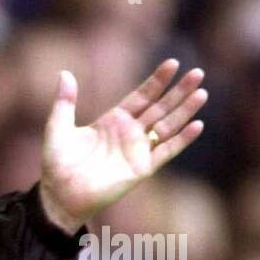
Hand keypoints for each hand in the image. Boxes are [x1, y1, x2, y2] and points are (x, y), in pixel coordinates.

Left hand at [37, 59, 206, 231]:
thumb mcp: (58, 128)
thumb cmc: (57, 164)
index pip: (141, 96)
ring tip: (202, 93)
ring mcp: (137, 150)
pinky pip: (166, 152)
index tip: (173, 63)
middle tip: (198, 72)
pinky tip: (197, 125)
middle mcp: (129, 133)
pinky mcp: (141, 168)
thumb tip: (65, 73)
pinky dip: (182, 139)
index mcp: (113, 120)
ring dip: (185, 111)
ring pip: (167, 126)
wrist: (60, 196)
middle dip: (179, 91)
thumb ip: (64, 102)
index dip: (157, 81)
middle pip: (160, 107)